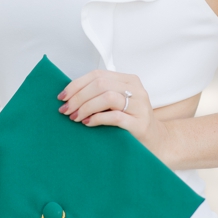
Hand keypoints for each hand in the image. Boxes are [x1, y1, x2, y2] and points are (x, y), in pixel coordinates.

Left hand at [58, 70, 172, 161]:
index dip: (76, 85)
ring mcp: (141, 107)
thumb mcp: (116, 103)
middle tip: (66, 110)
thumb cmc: (130, 121)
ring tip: (75, 117)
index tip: (62, 97)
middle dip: (78, 97)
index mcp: (129, 80)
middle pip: (100, 84)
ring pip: (107, 97)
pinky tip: (88, 123)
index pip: (97, 75)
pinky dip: (97, 118)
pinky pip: (115, 117)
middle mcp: (137, 90)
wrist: (156, 142)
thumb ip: (99, 94)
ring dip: (86, 107)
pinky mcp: (140, 124)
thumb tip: (68, 95)